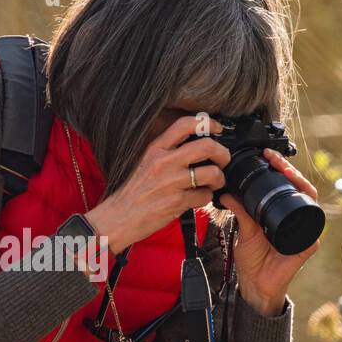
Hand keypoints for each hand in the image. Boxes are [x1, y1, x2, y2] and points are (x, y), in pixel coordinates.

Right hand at [87, 115, 229, 253]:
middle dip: (223, 153)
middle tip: (223, 160)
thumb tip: (193, 147)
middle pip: (207, 146)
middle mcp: (164, 162)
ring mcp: (172, 182)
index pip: (185, 124)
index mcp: (155, 148)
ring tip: (213, 183)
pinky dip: (206, 198)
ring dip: (219, 179)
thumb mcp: (144, 162)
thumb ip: (166, 152)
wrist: (118, 217)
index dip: (207, 123)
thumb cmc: (131, 193)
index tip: (216, 128)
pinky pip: (205, 196)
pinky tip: (197, 199)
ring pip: (212, 173)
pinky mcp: (177, 202)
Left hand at [217, 149, 319, 315]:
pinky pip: (311, 230)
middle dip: (291, 170)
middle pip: (302, 188)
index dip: (282, 168)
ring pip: (310, 202)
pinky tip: (296, 203)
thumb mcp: (243, 229)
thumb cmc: (252, 259)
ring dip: (300, 185)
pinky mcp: (308, 247)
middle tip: (274, 159)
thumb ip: (239, 211)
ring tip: (285, 172)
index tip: (268, 155)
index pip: (289, 185)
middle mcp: (297, 220)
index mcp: (283, 214)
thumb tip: (226, 193)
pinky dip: (305, 215)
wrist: (254, 284)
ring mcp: (306, 232)